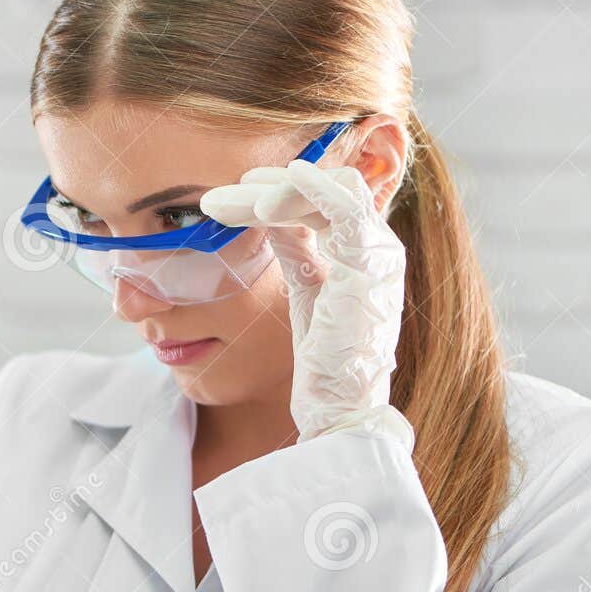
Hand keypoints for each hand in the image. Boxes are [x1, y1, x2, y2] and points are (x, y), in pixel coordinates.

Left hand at [199, 158, 412, 449]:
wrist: (341, 404)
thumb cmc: (324, 359)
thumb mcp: (306, 290)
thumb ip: (297, 250)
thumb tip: (271, 219)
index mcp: (363, 250)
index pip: (320, 201)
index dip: (274, 192)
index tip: (225, 199)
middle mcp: (376, 245)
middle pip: (322, 191)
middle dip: (264, 188)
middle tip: (213, 199)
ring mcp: (377, 251)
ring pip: (328, 191)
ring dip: (273, 190)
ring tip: (223, 205)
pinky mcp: (369, 263)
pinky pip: (344, 207)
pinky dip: (311, 188)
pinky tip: (272, 187)